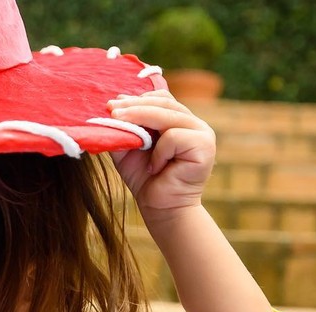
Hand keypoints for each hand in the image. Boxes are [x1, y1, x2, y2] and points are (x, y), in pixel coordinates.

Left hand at [106, 90, 215, 222]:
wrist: (160, 209)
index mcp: (178, 121)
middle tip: (110, 110)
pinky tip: (156, 167)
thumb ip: (124, 129)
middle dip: (134, 105)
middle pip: (164, 103)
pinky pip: (174, 136)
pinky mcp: (204, 145)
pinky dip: (159, 151)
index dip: (137, 98)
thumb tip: (111, 108)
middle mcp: (193, 123)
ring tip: (123, 132)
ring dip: (140, 120)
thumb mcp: (129, 149)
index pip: (161, 99)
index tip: (113, 103)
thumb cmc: (145, 180)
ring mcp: (202, 133)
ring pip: (168, 114)